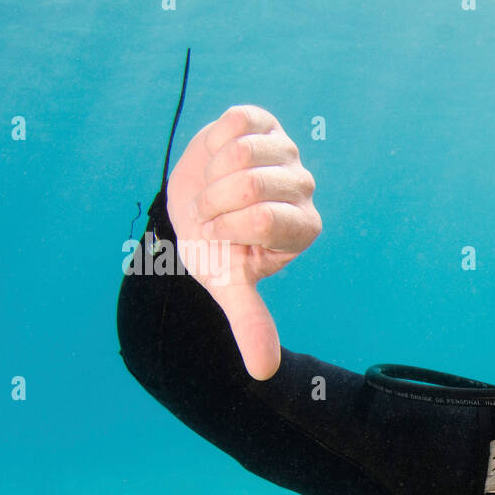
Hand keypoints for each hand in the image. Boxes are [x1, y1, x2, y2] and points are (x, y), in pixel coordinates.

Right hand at [165, 106, 320, 379]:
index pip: (265, 220)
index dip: (226, 228)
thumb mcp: (228, 284)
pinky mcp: (265, 122)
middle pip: (250, 186)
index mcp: (303, 228)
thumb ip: (250, 321)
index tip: (220, 238)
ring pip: (243, 152)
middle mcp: (304, 190)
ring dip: (212, 173)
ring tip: (216, 187)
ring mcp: (287, 153)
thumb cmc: (214, 248)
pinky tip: (220, 157)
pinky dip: (215, 141)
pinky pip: (237, 122)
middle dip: (214, 202)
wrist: (190, 205)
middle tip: (214, 214)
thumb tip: (264, 373)